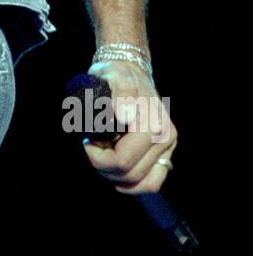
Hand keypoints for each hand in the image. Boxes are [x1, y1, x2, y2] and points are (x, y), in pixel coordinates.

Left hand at [81, 59, 177, 195]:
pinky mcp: (165, 153)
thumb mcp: (113, 79)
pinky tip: (116, 173)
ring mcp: (168, 147)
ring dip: (116, 175)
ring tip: (104, 154)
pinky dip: (133, 184)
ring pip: (141, 182)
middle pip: (130, 174)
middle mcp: (165, 137)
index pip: (122, 159)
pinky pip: (153, 181)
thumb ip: (118, 95)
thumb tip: (123, 115)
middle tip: (93, 147)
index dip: (98, 156)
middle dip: (104, 166)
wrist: (130, 71)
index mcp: (153, 123)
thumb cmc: (117, 76)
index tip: (87, 141)